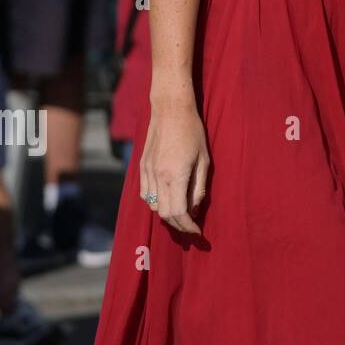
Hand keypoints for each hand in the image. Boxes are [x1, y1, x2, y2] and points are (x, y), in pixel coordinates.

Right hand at [141, 95, 209, 234]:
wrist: (170, 111)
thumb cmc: (193, 132)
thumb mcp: (204, 160)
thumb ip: (199, 187)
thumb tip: (194, 209)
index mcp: (175, 176)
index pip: (179, 212)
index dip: (188, 227)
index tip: (198, 233)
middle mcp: (158, 177)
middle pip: (165, 214)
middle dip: (179, 225)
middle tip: (192, 227)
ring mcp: (147, 173)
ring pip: (154, 206)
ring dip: (167, 214)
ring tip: (182, 214)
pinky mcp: (141, 168)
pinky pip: (145, 195)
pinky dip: (156, 203)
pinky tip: (168, 200)